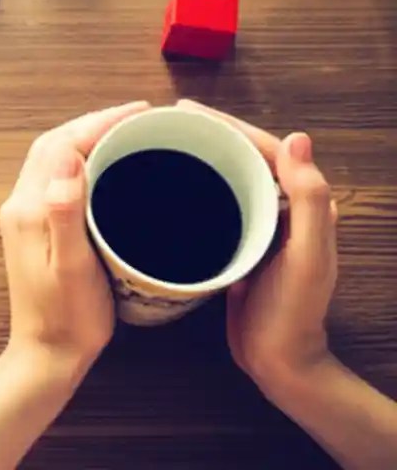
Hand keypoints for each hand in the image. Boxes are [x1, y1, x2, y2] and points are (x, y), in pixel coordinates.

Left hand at [0, 101, 149, 376]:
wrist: (47, 353)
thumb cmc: (68, 317)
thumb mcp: (73, 267)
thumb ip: (66, 213)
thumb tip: (69, 161)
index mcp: (29, 209)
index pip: (61, 145)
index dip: (99, 122)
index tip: (139, 112)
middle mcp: (20, 204)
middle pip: (53, 144)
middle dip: (93, 122)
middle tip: (138, 115)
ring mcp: (24, 214)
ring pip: (52, 158)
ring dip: (85, 137)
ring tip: (126, 131)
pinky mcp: (33, 226)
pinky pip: (55, 177)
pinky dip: (80, 159)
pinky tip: (105, 166)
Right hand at [176, 100, 338, 389]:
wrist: (278, 361)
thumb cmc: (293, 313)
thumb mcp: (305, 257)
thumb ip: (308, 200)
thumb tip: (297, 138)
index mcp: (303, 205)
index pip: (267, 149)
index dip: (230, 125)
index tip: (188, 111)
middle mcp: (283, 208)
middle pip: (245, 157)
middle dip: (210, 134)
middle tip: (167, 121)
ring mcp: (259, 226)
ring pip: (229, 177)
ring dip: (200, 156)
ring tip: (163, 143)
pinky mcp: (238, 243)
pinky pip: (217, 203)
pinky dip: (195, 187)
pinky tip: (168, 187)